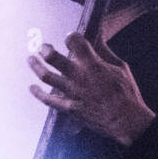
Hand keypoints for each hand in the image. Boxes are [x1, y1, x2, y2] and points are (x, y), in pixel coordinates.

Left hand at [28, 33, 155, 145]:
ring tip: (31, 59)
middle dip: (45, 49)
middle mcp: (78, 76)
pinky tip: (32, 88)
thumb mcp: (120, 67)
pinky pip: (48, 99)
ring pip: (46, 76)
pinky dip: (38, 93)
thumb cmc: (126, 93)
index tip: (70, 38)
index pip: (75, 42)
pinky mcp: (68, 107)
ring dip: (36, 66)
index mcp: (92, 64)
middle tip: (43, 47)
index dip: (71, 37)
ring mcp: (71, 92)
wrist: (126, 120)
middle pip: (53, 57)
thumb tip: (97, 39)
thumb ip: (105, 53)